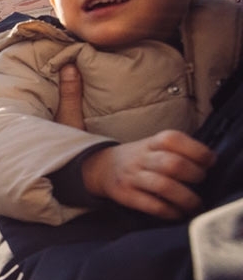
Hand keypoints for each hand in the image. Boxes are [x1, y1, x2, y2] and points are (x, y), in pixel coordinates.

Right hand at [53, 63, 214, 218]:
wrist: (82, 172)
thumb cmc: (99, 146)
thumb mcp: (86, 117)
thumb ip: (77, 94)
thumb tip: (68, 67)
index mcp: (142, 140)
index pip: (173, 139)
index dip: (197, 150)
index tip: (209, 159)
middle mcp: (136, 158)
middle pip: (172, 165)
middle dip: (195, 175)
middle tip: (203, 180)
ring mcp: (130, 178)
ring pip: (164, 187)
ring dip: (186, 197)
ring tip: (196, 202)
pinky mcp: (124, 195)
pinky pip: (152, 206)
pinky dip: (168, 211)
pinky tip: (177, 212)